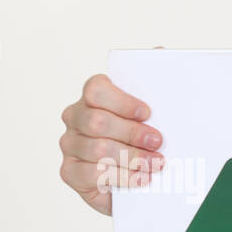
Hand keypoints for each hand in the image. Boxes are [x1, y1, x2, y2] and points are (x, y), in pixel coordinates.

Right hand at [58, 62, 164, 215]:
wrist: (139, 180)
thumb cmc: (145, 142)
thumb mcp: (155, 114)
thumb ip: (154, 85)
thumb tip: (161, 52)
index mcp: (93, 98)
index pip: (95, 89)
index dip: (122, 101)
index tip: (148, 113)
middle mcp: (75, 118)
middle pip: (97, 122)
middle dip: (132, 133)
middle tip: (158, 142)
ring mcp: (71, 145)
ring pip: (97, 149)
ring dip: (132, 158)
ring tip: (157, 164)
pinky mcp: (70, 172)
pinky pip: (91, 174)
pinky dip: (122, 177)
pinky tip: (141, 179)